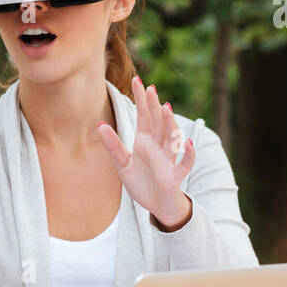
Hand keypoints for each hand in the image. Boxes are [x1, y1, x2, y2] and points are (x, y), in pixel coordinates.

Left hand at [96, 75, 195, 230]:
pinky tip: (186, 143)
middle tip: (150, 88)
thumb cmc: (142, 183)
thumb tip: (99, 124)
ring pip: (171, 138)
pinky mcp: (174, 176)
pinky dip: (188, 154)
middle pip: (157, 123)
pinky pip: (184, 163)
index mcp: (144, 141)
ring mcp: (168, 160)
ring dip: (170, 124)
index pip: (143, 116)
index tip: (137, 81)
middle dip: (153, 106)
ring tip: (165, 108)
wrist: (157, 205)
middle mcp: (158, 147)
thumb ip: (113, 146)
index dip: (140, 100)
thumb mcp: (122, 164)